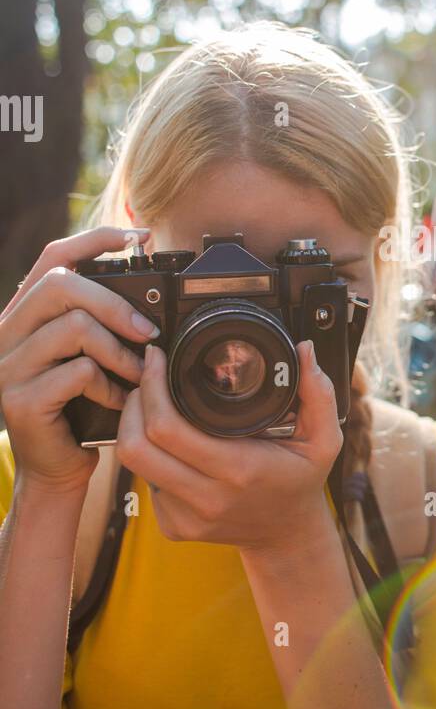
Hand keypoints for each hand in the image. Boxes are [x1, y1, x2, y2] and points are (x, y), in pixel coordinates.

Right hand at [0, 227, 157, 499]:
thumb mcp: (89, 358)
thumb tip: (148, 300)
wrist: (56, 471)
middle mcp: (6, 333)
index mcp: (24, 315)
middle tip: (149, 331)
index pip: (52, 256)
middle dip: (115, 303)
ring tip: (138, 373)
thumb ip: (100, 324)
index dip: (95, 238)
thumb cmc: (80, 412)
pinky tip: (117, 401)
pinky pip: (76, 373)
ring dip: (119, 351)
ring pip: (73, 327)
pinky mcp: (20, 400)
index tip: (138, 237)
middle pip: (60, 284)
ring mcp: (8, 367)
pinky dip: (108, 385)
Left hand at [115, 339, 342, 557]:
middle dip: (133, 405)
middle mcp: (207, 498)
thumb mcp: (324, 439)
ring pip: (134, 465)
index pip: (168, 429)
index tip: (156, 360)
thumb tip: (304, 350)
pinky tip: (170, 446)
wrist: (288, 536)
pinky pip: (145, 483)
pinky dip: (151, 457)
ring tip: (151, 405)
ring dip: (134, 429)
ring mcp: (185, 517)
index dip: (152, 389)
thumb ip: (318, 393)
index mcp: (239, 470)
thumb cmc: (301, 481)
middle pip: (136, 448)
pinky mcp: (173, 527)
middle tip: (146, 380)